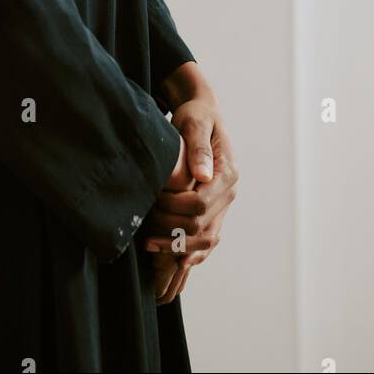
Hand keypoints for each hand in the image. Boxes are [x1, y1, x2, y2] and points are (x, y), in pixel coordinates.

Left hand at [143, 74, 238, 272]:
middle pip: (201, 225)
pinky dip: (192, 251)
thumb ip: (199, 148)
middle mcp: (228, 191)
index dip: (175, 208)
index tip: (153, 203)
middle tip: (144, 228)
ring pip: (205, 238)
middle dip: (171, 229)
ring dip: (178, 246)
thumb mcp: (196, 124)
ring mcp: (223, 203)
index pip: (201, 203)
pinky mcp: (214, 208)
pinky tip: (172, 258)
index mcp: (227, 173)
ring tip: (150, 245)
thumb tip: (203, 175)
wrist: (203, 115)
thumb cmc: (197, 116)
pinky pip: (206, 237)